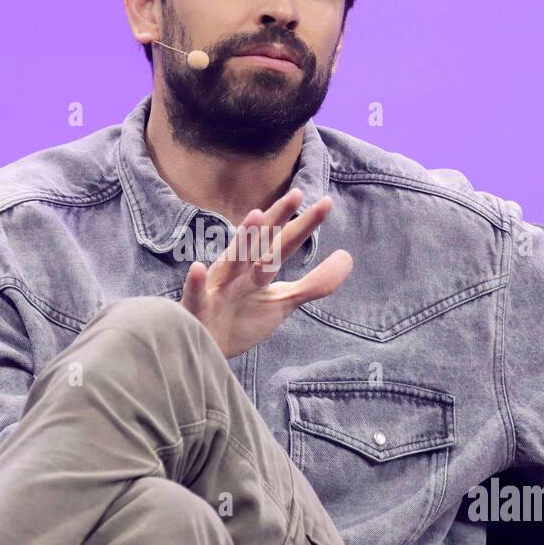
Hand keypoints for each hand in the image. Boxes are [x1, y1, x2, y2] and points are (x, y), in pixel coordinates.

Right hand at [180, 187, 351, 358]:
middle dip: (276, 219)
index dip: (304, 224)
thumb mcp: (284, 301)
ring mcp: (219, 287)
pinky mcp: (198, 308)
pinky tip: (197, 268)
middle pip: (260, 242)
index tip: (325, 202)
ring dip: (243, 239)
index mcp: (259, 267)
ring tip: (255, 215)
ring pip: (232, 260)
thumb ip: (315, 283)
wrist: (209, 349)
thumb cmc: (244, 318)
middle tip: (295, 194)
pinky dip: (196, 282)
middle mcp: (240, 270)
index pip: (285, 242)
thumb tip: (347, 256)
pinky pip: (196, 294)